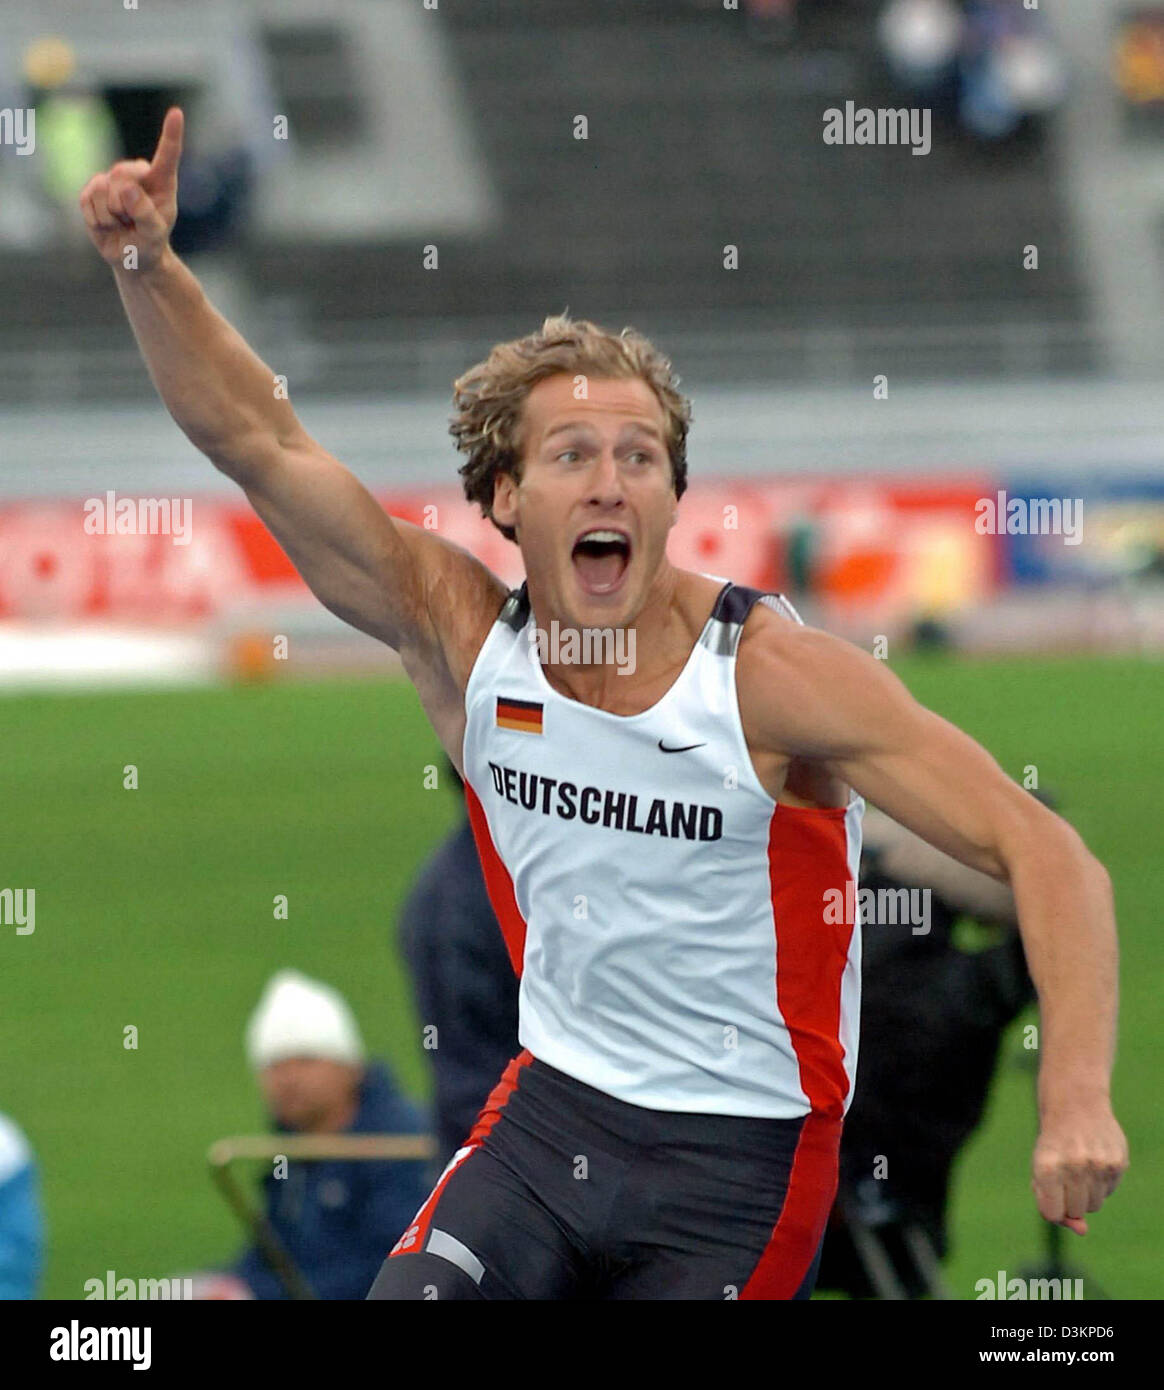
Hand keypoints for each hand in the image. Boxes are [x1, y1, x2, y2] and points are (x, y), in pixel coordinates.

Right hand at [78, 106, 183, 272]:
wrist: (132, 258)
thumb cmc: (150, 243)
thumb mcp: (154, 234)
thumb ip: (145, 213)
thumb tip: (126, 188)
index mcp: (161, 181)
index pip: (167, 155)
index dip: (171, 134)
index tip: (176, 113)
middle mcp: (136, 175)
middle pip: (123, 173)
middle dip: (125, 203)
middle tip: (132, 221)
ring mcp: (112, 180)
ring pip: (104, 188)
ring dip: (112, 215)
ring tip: (122, 223)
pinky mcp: (91, 190)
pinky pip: (88, 200)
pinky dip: (97, 219)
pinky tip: (107, 224)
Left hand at [1031, 1096, 1127, 1234]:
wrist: (1074, 1105)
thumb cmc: (1053, 1144)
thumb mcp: (1041, 1170)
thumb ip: (1054, 1205)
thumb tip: (1082, 1231)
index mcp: (1047, 1166)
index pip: (1052, 1213)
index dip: (1051, 1207)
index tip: (1051, 1193)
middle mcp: (1074, 1165)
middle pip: (1075, 1211)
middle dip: (1068, 1199)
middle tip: (1064, 1176)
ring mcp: (1099, 1164)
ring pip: (1094, 1205)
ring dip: (1086, 1193)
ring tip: (1079, 1168)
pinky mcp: (1118, 1162)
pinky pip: (1108, 1192)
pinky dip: (1100, 1184)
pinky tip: (1093, 1162)